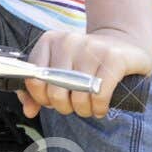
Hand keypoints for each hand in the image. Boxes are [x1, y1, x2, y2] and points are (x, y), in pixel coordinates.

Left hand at [20, 28, 151, 119]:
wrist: (123, 45)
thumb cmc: (85, 64)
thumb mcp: (58, 71)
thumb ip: (37, 91)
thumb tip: (28, 111)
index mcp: (50, 40)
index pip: (33, 79)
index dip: (42, 98)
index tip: (53, 99)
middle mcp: (68, 41)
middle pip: (55, 92)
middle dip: (64, 107)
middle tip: (74, 105)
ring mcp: (92, 47)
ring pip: (78, 97)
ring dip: (84, 110)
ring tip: (89, 106)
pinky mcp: (113, 58)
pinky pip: (99, 95)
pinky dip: (99, 108)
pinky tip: (100, 107)